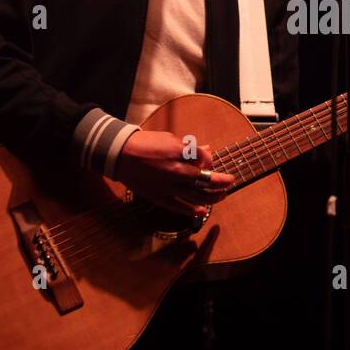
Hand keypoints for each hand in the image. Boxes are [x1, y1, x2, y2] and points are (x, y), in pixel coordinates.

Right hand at [111, 130, 234, 216]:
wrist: (120, 154)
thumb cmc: (146, 144)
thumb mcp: (170, 139)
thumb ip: (190, 148)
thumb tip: (207, 149)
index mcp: (180, 153)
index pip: (206, 160)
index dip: (211, 161)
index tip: (210, 162)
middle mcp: (177, 171)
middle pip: (207, 180)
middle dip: (222, 181)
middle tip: (229, 181)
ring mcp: (169, 186)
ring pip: (198, 196)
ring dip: (213, 197)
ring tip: (221, 196)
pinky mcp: (160, 197)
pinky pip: (180, 207)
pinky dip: (193, 210)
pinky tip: (202, 210)